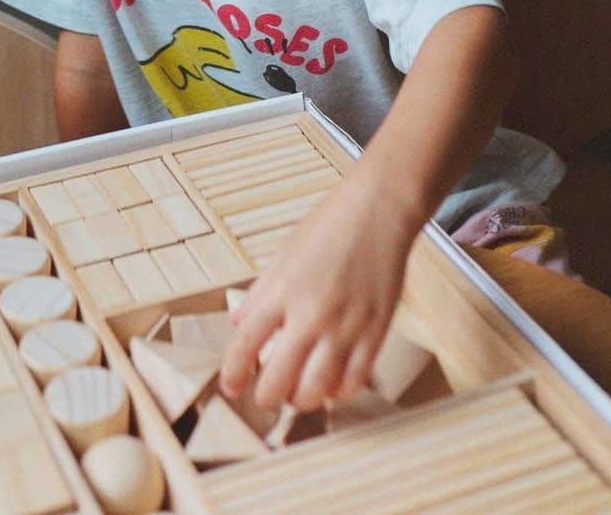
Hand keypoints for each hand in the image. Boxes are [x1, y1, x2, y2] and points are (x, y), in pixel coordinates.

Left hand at [218, 165, 418, 411]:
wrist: (378, 210)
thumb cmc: (330, 225)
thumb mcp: (284, 253)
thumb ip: (261, 292)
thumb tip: (239, 323)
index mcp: (282, 289)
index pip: (245, 345)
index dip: (233, 374)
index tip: (232, 385)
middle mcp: (311, 313)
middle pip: (279, 380)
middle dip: (266, 397)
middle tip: (265, 395)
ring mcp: (346, 326)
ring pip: (317, 390)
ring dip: (301, 400)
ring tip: (297, 393)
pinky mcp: (376, 332)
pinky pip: (354, 381)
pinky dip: (338, 392)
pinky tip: (331, 384)